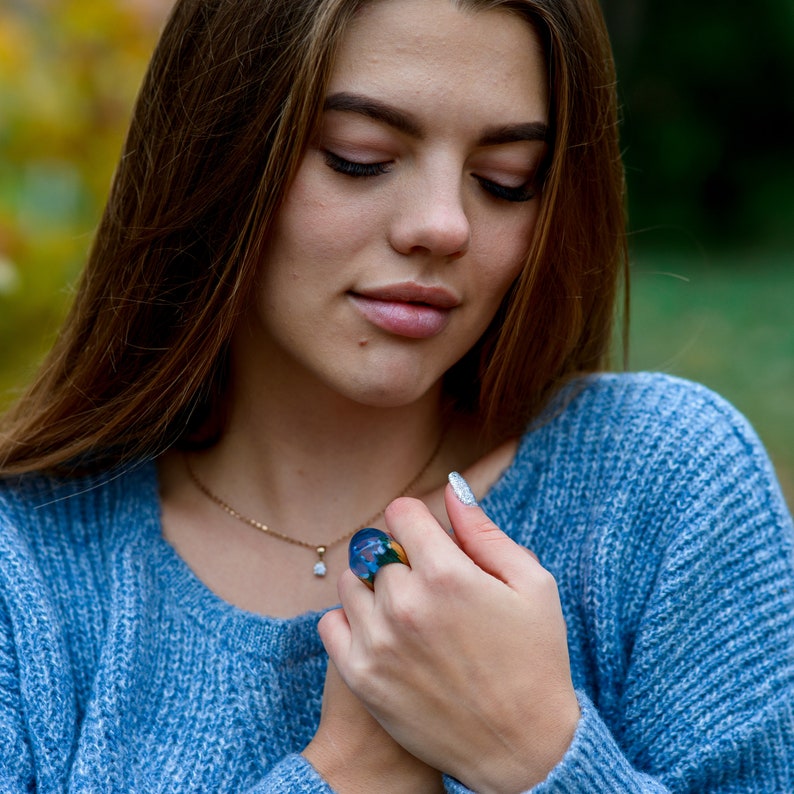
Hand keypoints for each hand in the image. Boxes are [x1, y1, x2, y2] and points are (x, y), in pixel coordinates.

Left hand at [318, 483, 579, 793]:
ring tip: (407, 611)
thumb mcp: (532, 585)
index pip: (401, 512)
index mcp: (447, 573)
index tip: (429, 540)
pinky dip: (351, 620)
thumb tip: (451, 488)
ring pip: (351, 580)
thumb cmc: (536, 661)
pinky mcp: (360, 676)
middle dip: (402, 557)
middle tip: (430, 586)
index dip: (419, 521)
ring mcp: (378, 641)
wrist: (522, 750)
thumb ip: (484, 531)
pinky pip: (330, 622)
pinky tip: (383, 633)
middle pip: (378, 547)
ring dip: (373, 586)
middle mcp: (405, 603)